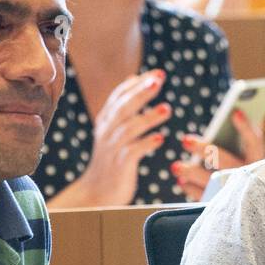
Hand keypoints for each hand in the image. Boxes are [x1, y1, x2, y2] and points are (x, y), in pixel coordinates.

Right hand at [65, 70, 171, 205]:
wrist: (97, 191)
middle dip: (141, 93)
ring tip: (167, 109)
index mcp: (106, 119)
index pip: (120, 95)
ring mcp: (112, 148)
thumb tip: (134, 77)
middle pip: (123, 108)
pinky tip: (160, 138)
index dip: (137, 83)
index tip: (157, 73)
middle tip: (159, 80)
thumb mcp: (113, 127)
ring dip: (148, 118)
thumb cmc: (111, 156)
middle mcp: (106, 131)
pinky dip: (146, 144)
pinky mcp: (119, 165)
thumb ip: (123, 104)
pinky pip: (132, 152)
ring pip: (129, 129)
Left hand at [172, 107, 264, 201]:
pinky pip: (204, 199)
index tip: (235, 112)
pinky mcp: (224, 206)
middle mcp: (249, 176)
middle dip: (205, 149)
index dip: (246, 127)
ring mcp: (236, 192)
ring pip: (212, 182)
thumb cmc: (248, 168)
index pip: (255, 141)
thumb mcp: (250, 154)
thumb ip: (246, 135)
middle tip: (185, 140)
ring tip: (175, 166)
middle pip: (226, 161)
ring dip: (192, 173)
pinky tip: (182, 181)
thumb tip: (237, 111)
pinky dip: (192, 189)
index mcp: (258, 160)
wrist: (257, 203)